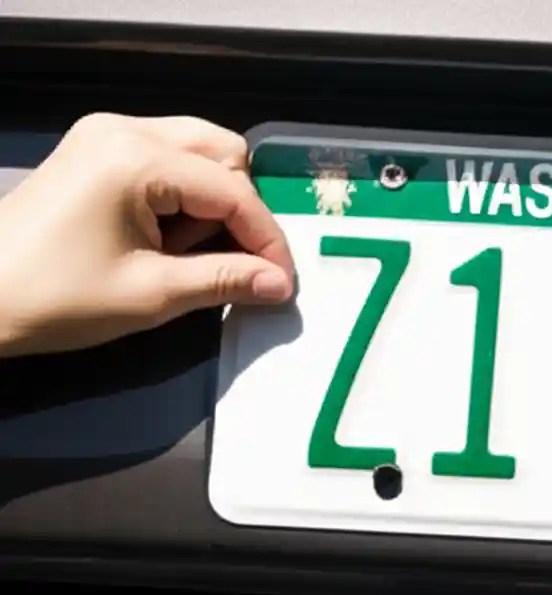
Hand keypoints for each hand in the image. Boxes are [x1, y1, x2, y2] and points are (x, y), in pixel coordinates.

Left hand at [0, 112, 294, 356]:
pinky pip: (167, 157)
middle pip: (223, 153)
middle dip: (242, 210)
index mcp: (135, 158)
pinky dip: (185, 194)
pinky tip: (168, 236)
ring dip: (214, 201)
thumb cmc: (58, 298)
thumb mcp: (151, 294)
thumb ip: (225, 280)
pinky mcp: (96, 148)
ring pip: (199, 151)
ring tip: (192, 252)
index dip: (266, 238)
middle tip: (236, 262)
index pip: (232, 190)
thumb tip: (282, 285)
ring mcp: (107, 133)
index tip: (282, 282)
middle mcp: (124, 129)